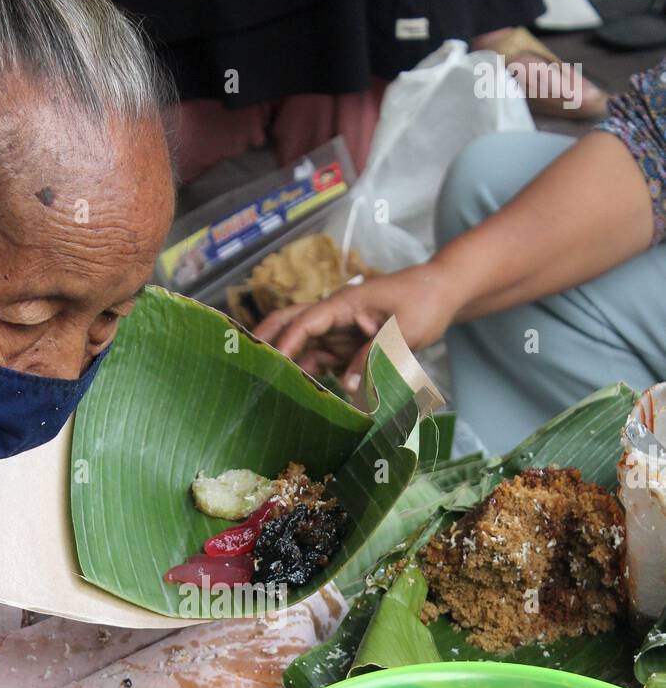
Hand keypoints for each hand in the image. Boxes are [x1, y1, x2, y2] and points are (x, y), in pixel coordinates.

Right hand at [254, 263, 457, 395]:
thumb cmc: (424, 302)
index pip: (305, 321)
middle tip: (245, 361)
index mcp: (344, 304)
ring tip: (267, 386)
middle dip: (268, 339)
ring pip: (303, 346)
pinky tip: (299, 394)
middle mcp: (335, 316)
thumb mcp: (403, 331)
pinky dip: (310, 375)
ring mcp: (340, 331)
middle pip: (291, 323)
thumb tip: (348, 387)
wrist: (442, 293)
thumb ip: (374, 357)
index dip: (285, 341)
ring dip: (288, 363)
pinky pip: (322, 360)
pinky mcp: (347, 345)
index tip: (270, 361)